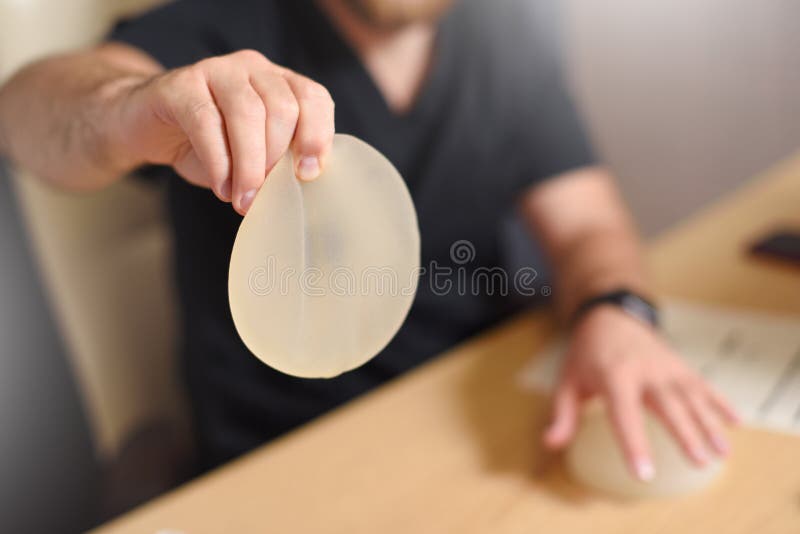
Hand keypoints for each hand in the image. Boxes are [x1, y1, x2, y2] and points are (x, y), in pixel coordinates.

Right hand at [112, 49, 334, 213]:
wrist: (146, 127)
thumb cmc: (209, 145)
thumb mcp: (253, 155)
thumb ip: (277, 162)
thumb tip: (299, 191)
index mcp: (281, 83)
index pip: (314, 98)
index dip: (316, 136)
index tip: (308, 174)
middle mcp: (253, 68)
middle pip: (282, 108)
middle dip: (277, 159)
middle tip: (264, 196)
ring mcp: (216, 70)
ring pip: (247, 112)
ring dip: (249, 164)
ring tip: (244, 200)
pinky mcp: (180, 84)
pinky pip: (206, 122)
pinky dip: (218, 162)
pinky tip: (221, 187)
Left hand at [542, 305, 739, 480]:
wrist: (609, 315)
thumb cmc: (586, 354)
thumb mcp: (568, 381)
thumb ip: (562, 414)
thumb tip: (550, 443)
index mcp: (614, 376)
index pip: (624, 415)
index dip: (634, 444)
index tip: (644, 473)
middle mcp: (644, 370)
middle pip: (667, 405)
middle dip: (684, 434)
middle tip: (699, 462)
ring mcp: (666, 366)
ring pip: (691, 396)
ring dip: (709, 423)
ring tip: (722, 452)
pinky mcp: (679, 364)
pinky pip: (702, 384)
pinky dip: (719, 402)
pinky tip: (735, 422)